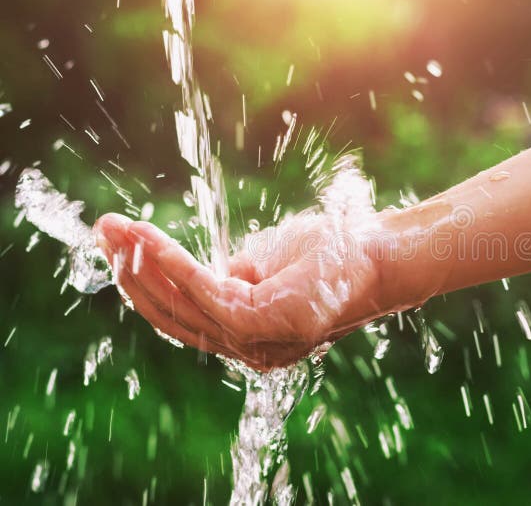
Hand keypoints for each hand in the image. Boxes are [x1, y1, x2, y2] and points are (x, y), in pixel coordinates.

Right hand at [94, 212, 390, 370]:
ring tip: (115, 231)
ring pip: (182, 304)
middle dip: (132, 273)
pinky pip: (204, 291)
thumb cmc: (329, 254)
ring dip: (143, 264)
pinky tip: (147, 240)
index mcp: (249, 336)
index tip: (119, 243)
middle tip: (102, 232)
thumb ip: (229, 276)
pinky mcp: (264, 323)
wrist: (379, 254)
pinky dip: (173, 264)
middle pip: (173, 315)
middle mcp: (249, 348)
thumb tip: (198, 272)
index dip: (146, 282)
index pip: (184, 315)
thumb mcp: (264, 265)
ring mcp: (256, 341)